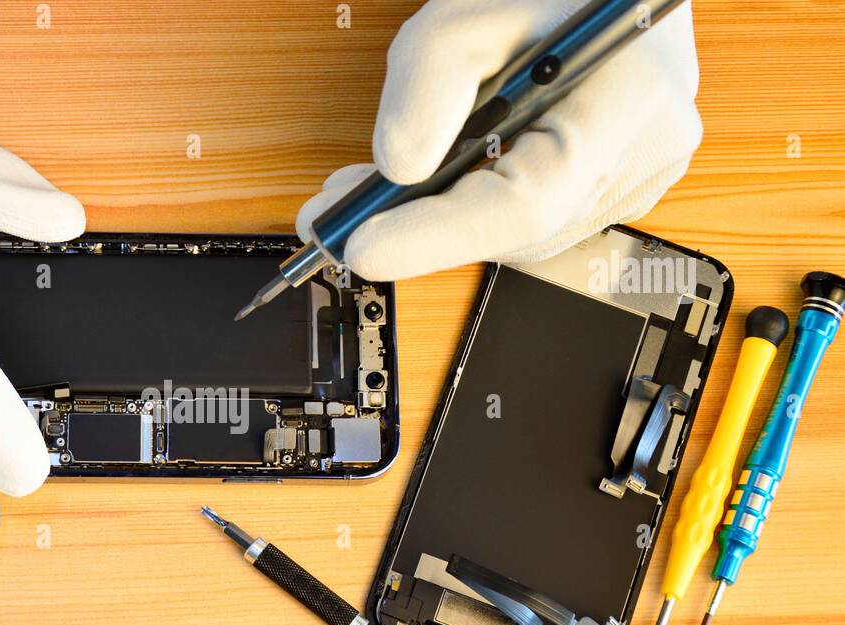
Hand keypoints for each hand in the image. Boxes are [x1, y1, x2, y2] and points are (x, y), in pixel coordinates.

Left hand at [296, 0, 701, 280]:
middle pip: (514, 230)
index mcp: (627, 99)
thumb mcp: (470, 10)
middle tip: (336, 215)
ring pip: (516, 236)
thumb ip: (427, 84)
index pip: (526, 203)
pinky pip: (530, 221)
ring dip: (438, 221)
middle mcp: (644, 150)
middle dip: (418, 228)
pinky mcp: (613, 186)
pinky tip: (433, 179)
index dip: (436, 235)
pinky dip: (470, 208)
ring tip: (372, 190)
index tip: (363, 245)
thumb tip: (397, 169)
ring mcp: (635, 175)